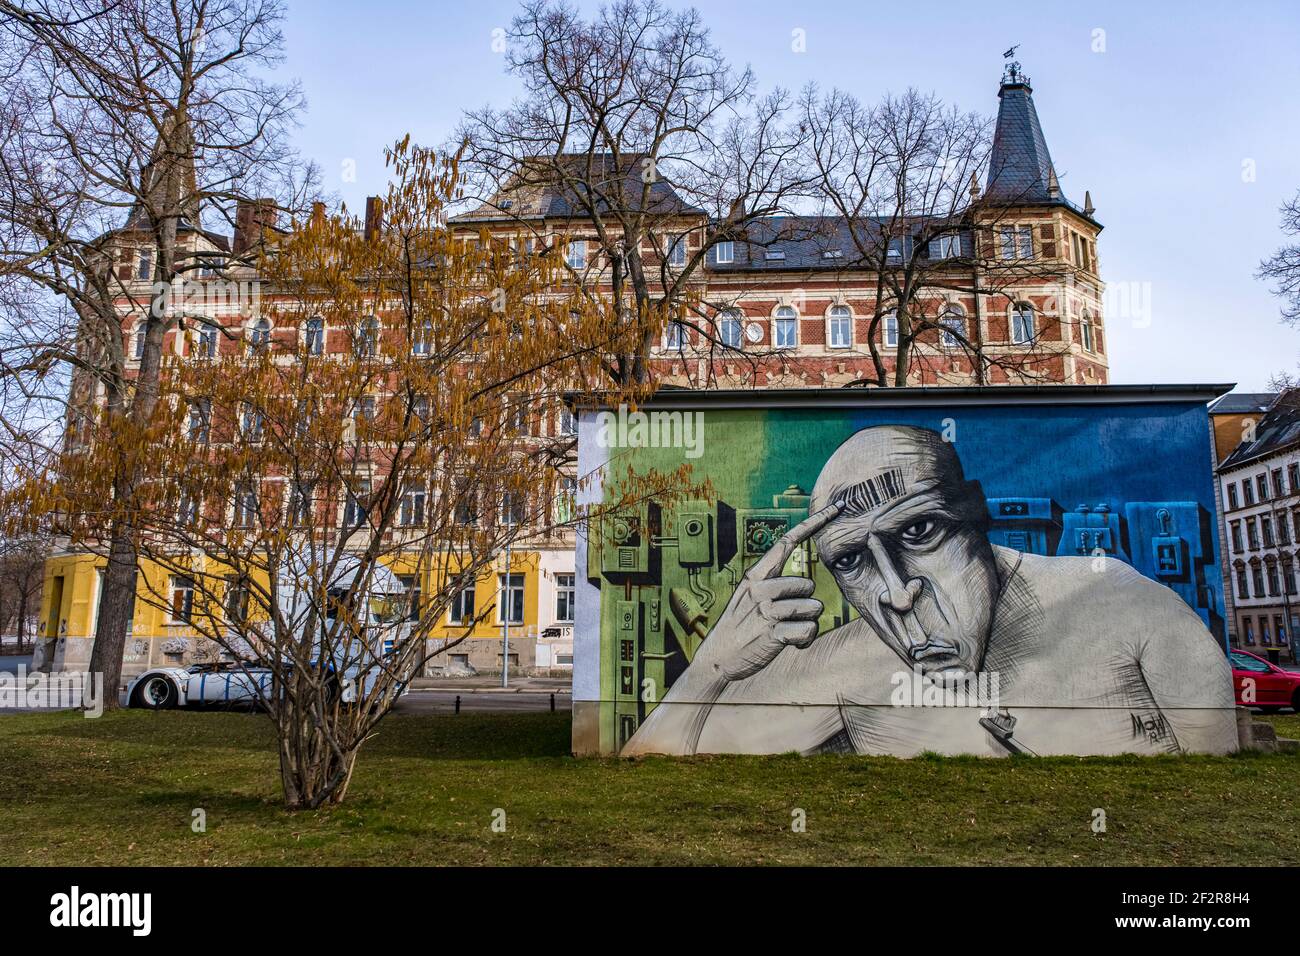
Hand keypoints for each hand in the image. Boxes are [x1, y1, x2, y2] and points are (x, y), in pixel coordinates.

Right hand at [696, 502, 843, 682]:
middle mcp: (760, 588)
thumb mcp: (748, 597)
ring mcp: (765, 610)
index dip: (814, 523)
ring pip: (813, 609)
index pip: (787, 541)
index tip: (836, 508)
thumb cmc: (739, 627)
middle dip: (805, 604)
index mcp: (755, 576)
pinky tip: (788, 644)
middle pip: (808, 586)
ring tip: (785, 631)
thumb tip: (806, 584)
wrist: (716, 658)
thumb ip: (772, 584)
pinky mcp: (773, 633)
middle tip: (785, 618)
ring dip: (805, 624)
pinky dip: (804, 640)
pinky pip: (808, 630)